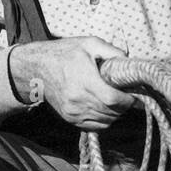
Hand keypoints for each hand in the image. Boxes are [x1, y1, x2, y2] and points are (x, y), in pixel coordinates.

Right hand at [8, 37, 134, 130]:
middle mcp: (78, 100)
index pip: (113, 99)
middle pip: (112, 112)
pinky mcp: (70, 118)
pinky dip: (104, 120)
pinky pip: (95, 126)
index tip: (133, 93)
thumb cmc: (63, 53)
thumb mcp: (89, 44)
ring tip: (115, 100)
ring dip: (115, 113)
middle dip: (124, 106)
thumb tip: (129, 62)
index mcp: (84, 81)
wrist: (36, 68)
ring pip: (106, 121)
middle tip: (127, 95)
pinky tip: (104, 107)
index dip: (128, 100)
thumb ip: (111, 51)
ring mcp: (73, 112)